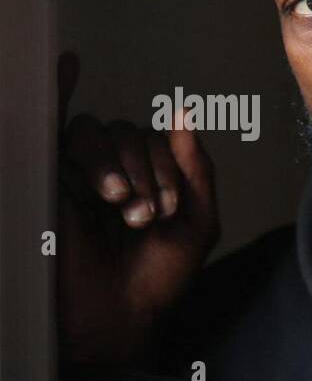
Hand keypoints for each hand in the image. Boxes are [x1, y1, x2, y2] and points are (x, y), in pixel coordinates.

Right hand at [56, 52, 219, 364]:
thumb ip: (195, 168)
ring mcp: (73, 172)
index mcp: (147, 174)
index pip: (156, 140)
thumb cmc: (158, 277)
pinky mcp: (44, 179)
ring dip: (113, 167)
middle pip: (127, 133)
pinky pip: (49, 126)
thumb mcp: (197, 222)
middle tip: (145, 218)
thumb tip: (183, 113)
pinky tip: (66, 64)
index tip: (168, 213)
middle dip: (144, 173)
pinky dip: (55, 90)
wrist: (120, 316)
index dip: (165, 170)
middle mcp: (111, 168)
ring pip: (93, 133)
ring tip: (122, 209)